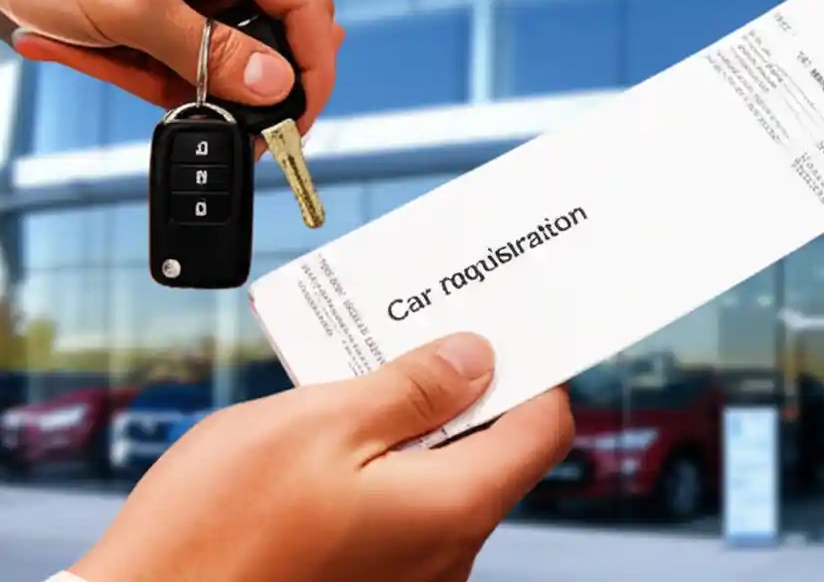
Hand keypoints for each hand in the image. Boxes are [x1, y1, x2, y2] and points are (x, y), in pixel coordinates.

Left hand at [0, 0, 342, 148]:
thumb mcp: (126, 5)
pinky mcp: (170, 4)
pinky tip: (94, 52)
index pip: (306, 7)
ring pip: (224, 58)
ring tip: (112, 63)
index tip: (296, 123)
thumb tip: (275, 87)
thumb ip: (207, 51)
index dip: (312, 71)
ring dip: (172, 80)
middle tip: (211, 119)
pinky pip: (184, 58)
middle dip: (234, 85)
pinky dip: (144, 72)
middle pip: (273, 38)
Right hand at [70, 333, 574, 581]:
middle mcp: (448, 555)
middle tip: (414, 341)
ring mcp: (412, 579)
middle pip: (493, 453)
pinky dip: (386, 472)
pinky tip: (336, 445)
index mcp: (452, 510)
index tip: (506, 330)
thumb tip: (475, 357)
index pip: (543, 428)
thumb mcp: (316, 427)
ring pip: (443, 482)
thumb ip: (410, 389)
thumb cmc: (215, 536)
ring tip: (360, 386)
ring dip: (415, 431)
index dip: (533, 370)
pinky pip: (405, 515)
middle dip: (461, 393)